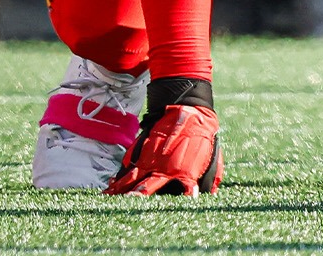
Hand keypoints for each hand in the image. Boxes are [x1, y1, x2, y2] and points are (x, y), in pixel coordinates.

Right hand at [104, 104, 222, 195]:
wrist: (191, 111)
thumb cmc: (204, 137)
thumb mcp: (213, 159)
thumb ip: (209, 179)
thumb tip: (208, 195)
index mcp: (184, 172)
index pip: (181, 195)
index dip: (177, 204)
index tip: (170, 211)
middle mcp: (163, 168)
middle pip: (145, 189)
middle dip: (135, 199)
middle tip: (126, 206)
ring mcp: (151, 158)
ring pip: (132, 178)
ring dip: (120, 190)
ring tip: (108, 199)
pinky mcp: (144, 149)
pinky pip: (129, 165)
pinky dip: (120, 176)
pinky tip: (112, 184)